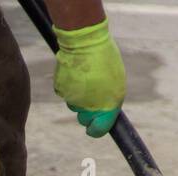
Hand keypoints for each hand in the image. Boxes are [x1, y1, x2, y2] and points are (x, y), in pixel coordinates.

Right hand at [52, 18, 125, 136]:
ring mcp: (73, 100)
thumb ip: (111, 100)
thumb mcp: (117, 83)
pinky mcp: (61, 90)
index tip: (93, 127)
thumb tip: (105, 110)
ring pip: (74, 105)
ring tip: (84, 78)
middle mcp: (89, 108)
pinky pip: (65, 93)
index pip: (98, 130)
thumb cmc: (106, 61)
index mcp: (107, 108)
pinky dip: (68, 86)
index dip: (95, 129)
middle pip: (83, 120)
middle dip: (86, 113)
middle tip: (90, 96)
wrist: (85, 43)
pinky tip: (74, 73)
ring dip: (78, 97)